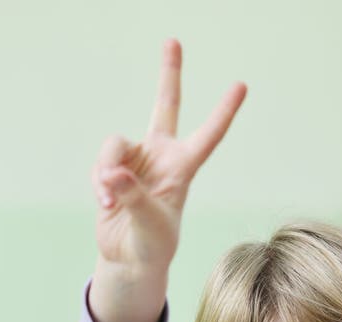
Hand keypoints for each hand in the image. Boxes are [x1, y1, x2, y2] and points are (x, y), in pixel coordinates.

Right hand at [92, 38, 246, 273]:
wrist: (129, 260)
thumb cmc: (152, 245)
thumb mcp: (150, 224)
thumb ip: (133, 196)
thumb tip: (112, 174)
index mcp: (183, 169)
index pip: (207, 136)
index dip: (224, 111)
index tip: (241, 86)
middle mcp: (161, 157)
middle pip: (165, 106)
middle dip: (169, 74)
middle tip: (173, 41)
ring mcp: (135, 162)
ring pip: (115, 144)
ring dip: (108, 168)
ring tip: (109, 196)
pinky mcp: (111, 172)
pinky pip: (100, 166)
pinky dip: (99, 183)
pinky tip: (105, 204)